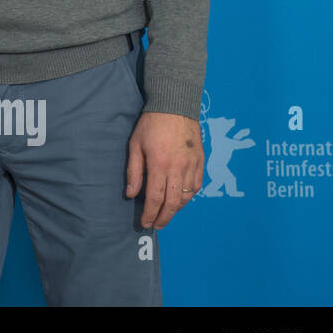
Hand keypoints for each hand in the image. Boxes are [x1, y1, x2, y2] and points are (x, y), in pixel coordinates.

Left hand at [125, 111, 203, 228]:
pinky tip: (179, 199)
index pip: (156, 197)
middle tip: (156, 225)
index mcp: (159, 164)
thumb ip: (134, 171)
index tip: (145, 222)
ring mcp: (192, 166)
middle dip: (164, 217)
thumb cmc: (151, 124)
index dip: (150, 213)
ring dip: (176, 209)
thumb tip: (131, 194)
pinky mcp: (201, 162)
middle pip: (173, 202)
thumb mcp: (135, 145)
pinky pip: (196, 186)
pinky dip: (188, 196)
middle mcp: (178, 168)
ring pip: (186, 196)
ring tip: (165, 214)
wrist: (175, 106)